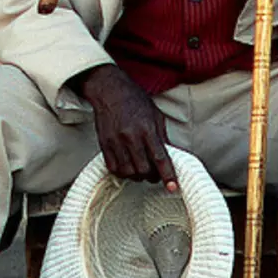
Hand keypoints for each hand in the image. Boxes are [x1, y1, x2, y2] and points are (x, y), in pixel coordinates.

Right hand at [72, 65, 177, 191]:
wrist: (109, 90)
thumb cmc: (135, 100)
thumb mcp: (156, 115)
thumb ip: (163, 137)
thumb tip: (172, 156)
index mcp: (147, 128)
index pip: (160, 158)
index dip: (168, 175)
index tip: (172, 187)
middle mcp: (131, 136)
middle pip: (144, 169)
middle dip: (152, 176)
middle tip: (155, 173)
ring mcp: (116, 141)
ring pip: (128, 172)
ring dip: (137, 176)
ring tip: (140, 170)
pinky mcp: (104, 144)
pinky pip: (114, 168)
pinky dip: (122, 172)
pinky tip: (127, 167)